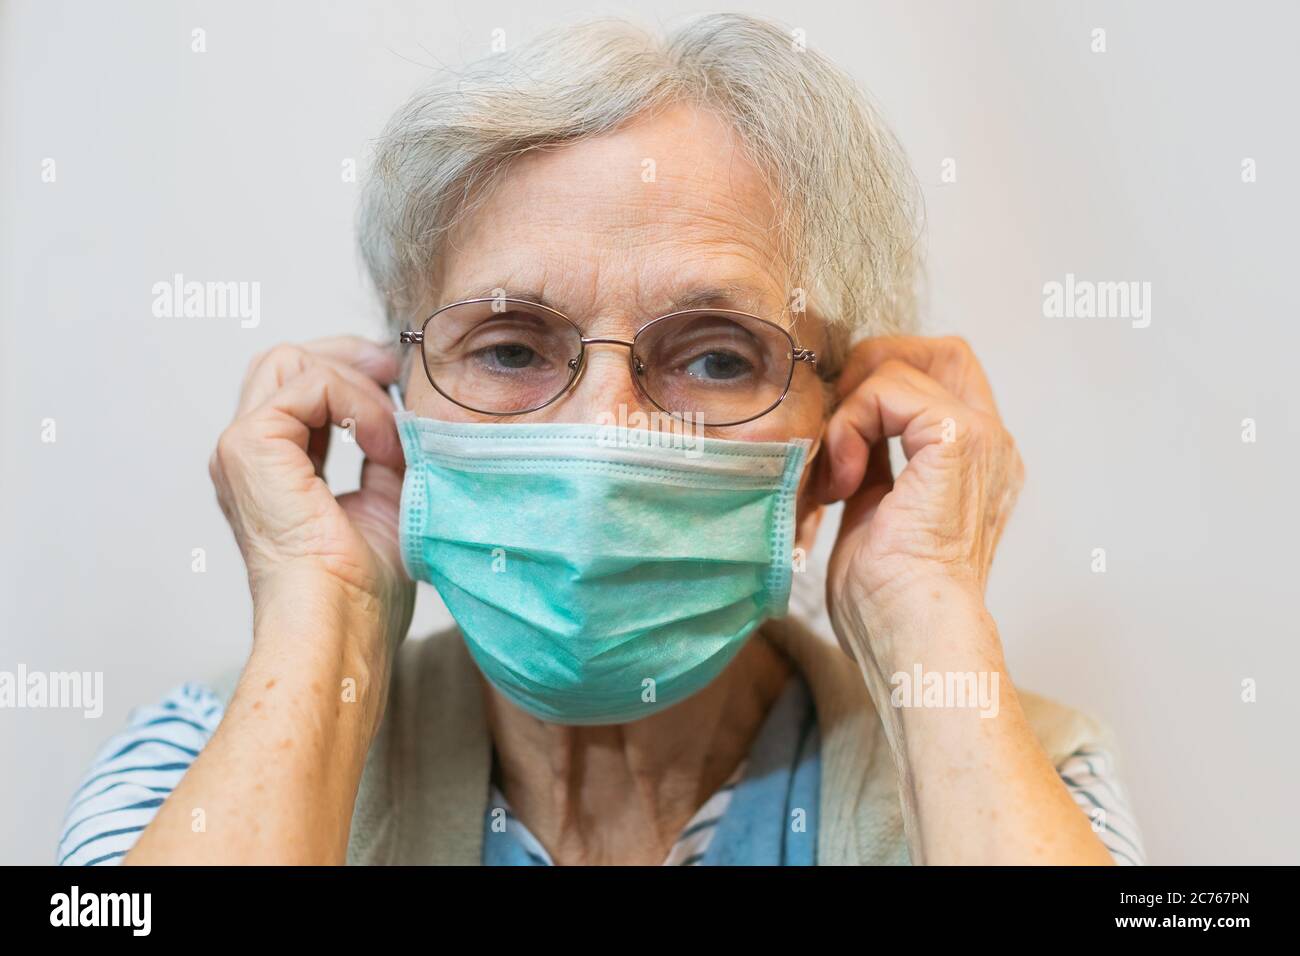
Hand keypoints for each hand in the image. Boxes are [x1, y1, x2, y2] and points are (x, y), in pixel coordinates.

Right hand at [209, 336, 414, 657]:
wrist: (341, 623)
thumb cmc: (362, 591)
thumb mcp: (388, 504)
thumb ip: (387, 456)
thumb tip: (411, 413)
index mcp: (273, 471)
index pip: (300, 390)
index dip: (353, 378)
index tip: (400, 387)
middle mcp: (247, 456)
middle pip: (285, 363)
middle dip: (348, 357)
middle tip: (397, 372)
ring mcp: (240, 449)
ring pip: (290, 362)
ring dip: (356, 384)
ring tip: (393, 432)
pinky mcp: (248, 447)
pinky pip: (309, 384)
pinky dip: (356, 403)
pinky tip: (383, 443)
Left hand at [813, 336, 1023, 659]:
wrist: (911, 635)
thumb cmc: (888, 601)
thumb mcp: (873, 513)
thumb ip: (870, 466)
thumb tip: (839, 437)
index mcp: (974, 463)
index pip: (939, 377)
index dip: (881, 384)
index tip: (839, 440)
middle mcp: (989, 444)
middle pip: (939, 351)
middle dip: (873, 369)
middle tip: (836, 425)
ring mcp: (980, 439)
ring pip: (906, 363)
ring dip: (851, 406)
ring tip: (837, 469)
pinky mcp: (957, 441)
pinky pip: (890, 388)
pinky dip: (852, 422)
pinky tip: (844, 477)